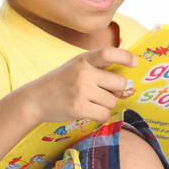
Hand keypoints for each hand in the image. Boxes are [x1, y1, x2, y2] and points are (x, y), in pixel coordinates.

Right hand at [20, 46, 138, 126]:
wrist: (34, 99)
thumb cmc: (59, 83)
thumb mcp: (74, 67)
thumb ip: (96, 69)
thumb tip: (126, 84)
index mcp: (83, 60)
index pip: (108, 53)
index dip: (124, 57)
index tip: (134, 62)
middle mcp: (83, 73)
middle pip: (119, 83)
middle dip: (117, 90)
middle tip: (106, 93)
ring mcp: (81, 91)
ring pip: (112, 101)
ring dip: (106, 104)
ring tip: (90, 102)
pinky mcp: (79, 108)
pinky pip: (104, 114)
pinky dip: (101, 116)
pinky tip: (89, 112)